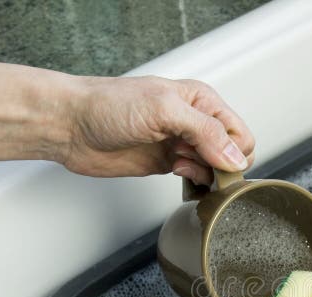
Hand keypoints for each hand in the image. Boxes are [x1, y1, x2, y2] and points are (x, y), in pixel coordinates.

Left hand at [65, 75, 254, 183]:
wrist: (71, 125)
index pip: (240, 133)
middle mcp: (195, 122)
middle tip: (196, 163)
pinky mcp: (168, 163)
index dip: (234, 152)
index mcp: (202, 101)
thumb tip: (234, 157)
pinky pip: (196, 177)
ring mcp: (181, 144)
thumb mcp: (164, 110)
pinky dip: (193, 181)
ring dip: (204, 173)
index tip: (214, 160)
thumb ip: (205, 132)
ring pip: (216, 169)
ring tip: (178, 164)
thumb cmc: (108, 106)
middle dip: (220, 164)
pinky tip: (176, 172)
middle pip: (232, 154)